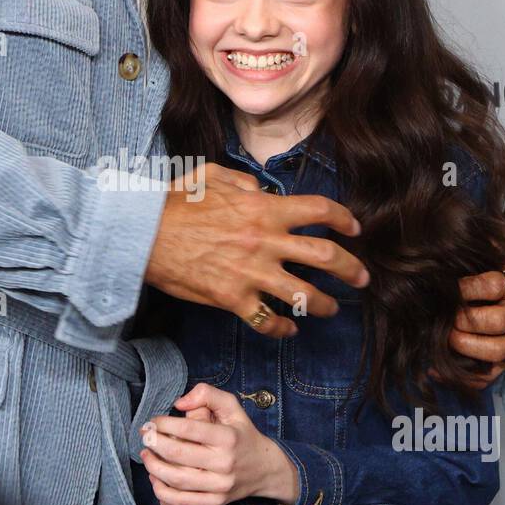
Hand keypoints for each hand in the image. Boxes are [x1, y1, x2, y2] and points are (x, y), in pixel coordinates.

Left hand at [138, 382, 299, 504]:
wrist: (264, 468)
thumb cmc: (242, 434)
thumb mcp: (232, 407)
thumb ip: (207, 394)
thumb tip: (179, 403)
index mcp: (228, 438)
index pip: (189, 429)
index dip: (164, 424)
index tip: (153, 422)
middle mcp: (224, 463)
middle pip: (178, 455)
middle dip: (154, 444)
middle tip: (145, 437)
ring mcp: (220, 486)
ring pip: (177, 480)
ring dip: (153, 468)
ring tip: (146, 456)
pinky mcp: (215, 502)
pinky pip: (182, 502)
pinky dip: (163, 493)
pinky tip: (155, 480)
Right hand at [144, 161, 368, 339]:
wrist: (144, 233)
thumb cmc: (173, 203)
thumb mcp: (211, 175)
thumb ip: (243, 181)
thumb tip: (261, 189)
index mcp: (264, 208)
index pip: (319, 211)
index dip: (344, 219)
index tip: (354, 228)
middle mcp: (266, 241)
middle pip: (326, 256)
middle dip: (351, 270)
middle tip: (361, 279)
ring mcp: (251, 273)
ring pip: (304, 295)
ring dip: (323, 305)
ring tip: (329, 310)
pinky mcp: (232, 299)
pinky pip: (268, 321)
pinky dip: (281, 328)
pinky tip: (287, 329)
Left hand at [440, 245, 504, 390]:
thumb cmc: (503, 271)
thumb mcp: (502, 251)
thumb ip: (489, 240)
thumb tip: (463, 227)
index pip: (495, 285)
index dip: (467, 287)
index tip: (448, 287)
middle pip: (495, 323)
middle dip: (463, 320)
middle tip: (445, 315)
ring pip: (496, 352)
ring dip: (465, 347)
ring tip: (444, 338)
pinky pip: (488, 375)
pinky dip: (463, 376)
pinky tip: (436, 368)